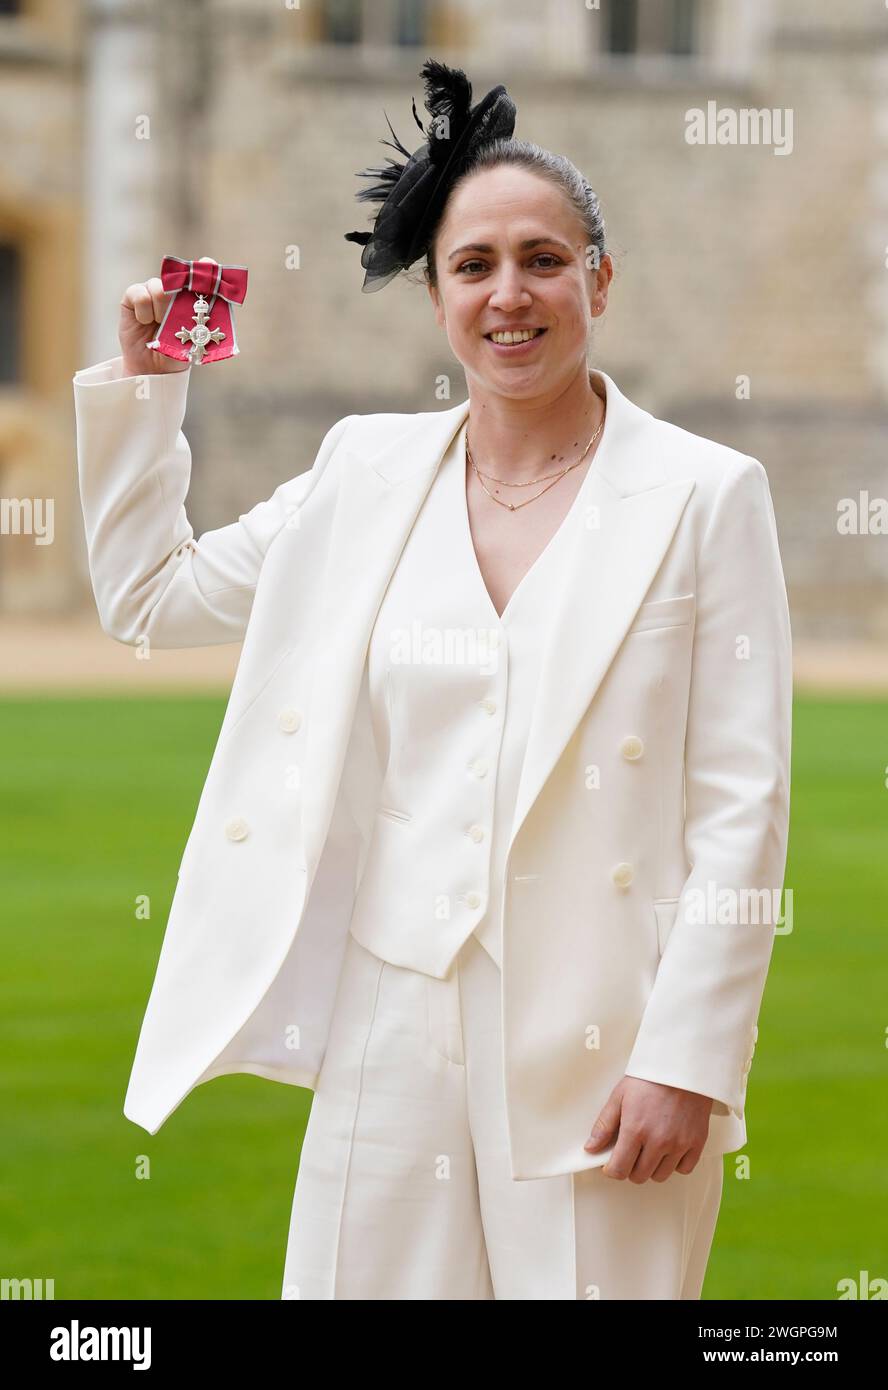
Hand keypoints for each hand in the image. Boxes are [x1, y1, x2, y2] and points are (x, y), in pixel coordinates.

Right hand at [118, 256, 214, 376]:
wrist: (154, 369)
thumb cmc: (177, 353)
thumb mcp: (196, 338)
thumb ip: (203, 320)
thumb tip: (212, 304)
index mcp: (192, 297)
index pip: (202, 274)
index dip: (205, 268)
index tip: (208, 265)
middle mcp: (173, 290)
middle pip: (179, 278)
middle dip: (181, 292)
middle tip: (181, 311)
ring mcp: (152, 291)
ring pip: (159, 287)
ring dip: (162, 308)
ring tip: (161, 324)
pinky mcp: (133, 297)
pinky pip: (139, 293)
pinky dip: (144, 310)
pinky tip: (145, 322)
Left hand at [584, 1076, 713, 1181]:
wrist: (682, 1065)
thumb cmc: (649, 1078)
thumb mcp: (619, 1096)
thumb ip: (604, 1125)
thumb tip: (590, 1148)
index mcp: (635, 1129)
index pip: (619, 1170)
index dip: (612, 1170)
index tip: (612, 1163)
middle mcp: (658, 1141)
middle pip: (639, 1176)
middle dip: (631, 1167)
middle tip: (631, 1151)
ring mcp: (679, 1144)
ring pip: (661, 1176)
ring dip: (652, 1167)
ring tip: (650, 1148)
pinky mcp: (697, 1142)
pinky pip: (684, 1169)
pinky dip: (675, 1164)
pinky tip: (669, 1149)